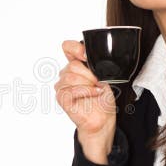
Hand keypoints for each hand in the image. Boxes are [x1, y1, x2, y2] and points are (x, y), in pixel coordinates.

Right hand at [54, 40, 116, 163]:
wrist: (103, 118)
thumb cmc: (102, 99)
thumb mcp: (103, 76)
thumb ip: (94, 63)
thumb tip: (88, 54)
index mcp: (75, 65)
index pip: (68, 47)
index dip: (75, 48)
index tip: (85, 55)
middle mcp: (66, 74)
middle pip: (72, 65)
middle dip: (89, 74)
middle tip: (97, 83)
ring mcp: (62, 87)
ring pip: (71, 77)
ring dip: (88, 85)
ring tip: (95, 91)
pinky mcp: (61, 98)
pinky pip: (71, 90)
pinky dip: (85, 92)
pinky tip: (92, 95)